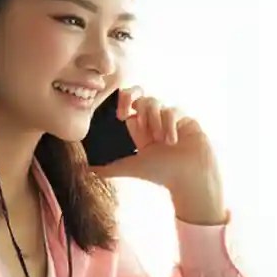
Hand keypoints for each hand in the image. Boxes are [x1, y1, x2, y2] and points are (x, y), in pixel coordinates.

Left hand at [91, 87, 227, 224]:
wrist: (189, 180)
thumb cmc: (163, 174)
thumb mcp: (132, 167)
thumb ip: (111, 168)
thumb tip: (86, 171)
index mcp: (141, 129)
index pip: (129, 104)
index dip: (123, 103)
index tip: (121, 116)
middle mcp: (156, 121)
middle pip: (141, 95)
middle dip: (134, 99)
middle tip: (130, 113)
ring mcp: (172, 118)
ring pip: (155, 101)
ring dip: (153, 119)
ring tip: (159, 140)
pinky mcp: (186, 120)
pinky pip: (173, 110)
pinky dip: (169, 124)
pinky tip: (172, 140)